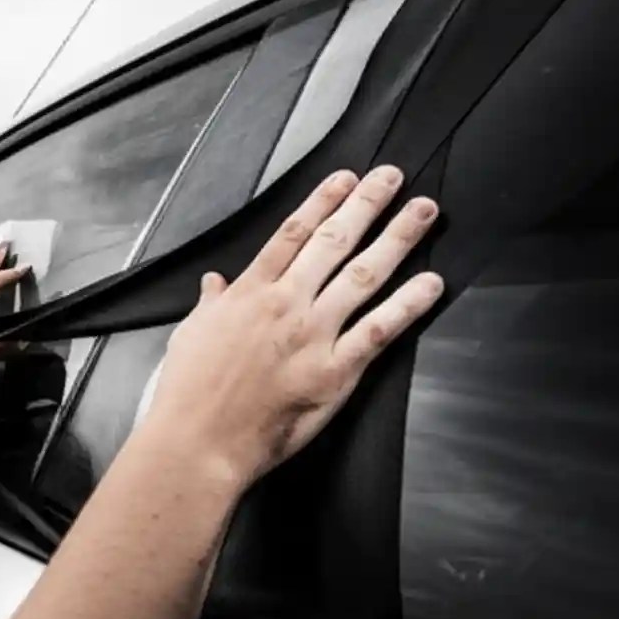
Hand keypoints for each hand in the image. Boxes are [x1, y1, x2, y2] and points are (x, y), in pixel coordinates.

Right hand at [142, 165, 443, 483]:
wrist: (198, 441)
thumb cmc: (187, 393)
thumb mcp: (189, 335)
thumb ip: (210, 304)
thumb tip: (213, 281)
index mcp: (249, 292)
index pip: (292, 233)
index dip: (322, 201)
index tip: (345, 178)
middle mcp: (285, 304)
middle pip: (334, 241)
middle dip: (367, 204)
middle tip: (392, 177)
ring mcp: (313, 335)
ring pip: (363, 275)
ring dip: (398, 238)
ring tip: (424, 211)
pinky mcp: (334, 371)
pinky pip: (379, 329)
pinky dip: (408, 304)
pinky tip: (431, 283)